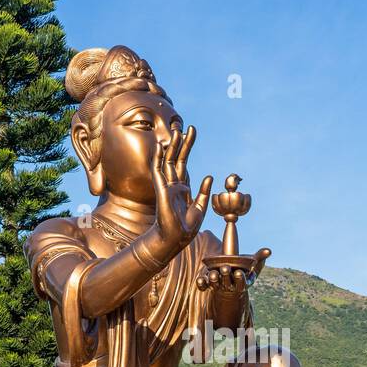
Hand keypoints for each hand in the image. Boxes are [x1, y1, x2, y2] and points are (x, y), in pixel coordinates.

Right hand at [152, 125, 212, 249]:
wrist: (175, 239)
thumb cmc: (186, 228)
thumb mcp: (200, 208)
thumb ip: (204, 192)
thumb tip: (209, 176)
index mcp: (182, 188)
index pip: (183, 163)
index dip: (187, 147)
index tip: (191, 133)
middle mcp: (173, 184)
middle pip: (176, 158)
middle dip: (181, 143)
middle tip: (185, 127)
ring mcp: (166, 186)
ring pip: (167, 161)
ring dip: (171, 146)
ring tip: (175, 131)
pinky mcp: (162, 190)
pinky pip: (158, 171)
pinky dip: (158, 158)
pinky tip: (159, 146)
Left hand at [200, 247, 271, 292]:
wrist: (230, 289)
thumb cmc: (244, 273)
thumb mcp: (253, 267)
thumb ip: (260, 258)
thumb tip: (269, 250)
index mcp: (241, 282)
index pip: (241, 282)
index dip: (240, 279)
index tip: (239, 273)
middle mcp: (229, 285)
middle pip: (227, 282)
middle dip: (226, 276)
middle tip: (225, 268)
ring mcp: (218, 286)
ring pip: (215, 284)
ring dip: (214, 279)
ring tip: (213, 274)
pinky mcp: (208, 285)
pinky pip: (204, 286)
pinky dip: (201, 284)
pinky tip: (200, 279)